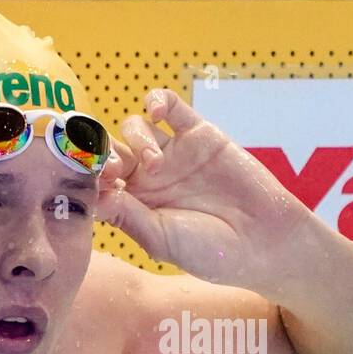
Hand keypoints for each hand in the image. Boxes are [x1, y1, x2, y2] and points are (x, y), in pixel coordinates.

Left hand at [95, 88, 319, 293]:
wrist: (263, 240)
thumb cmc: (212, 251)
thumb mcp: (161, 240)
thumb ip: (126, 215)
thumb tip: (91, 196)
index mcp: (135, 206)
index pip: (98, 182)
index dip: (88, 176)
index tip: (90, 183)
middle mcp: (149, 178)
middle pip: (111, 151)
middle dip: (104, 155)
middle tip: (115, 171)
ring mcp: (174, 154)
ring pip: (134, 128)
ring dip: (135, 139)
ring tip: (154, 165)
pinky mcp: (199, 134)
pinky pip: (170, 106)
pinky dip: (157, 102)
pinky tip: (157, 115)